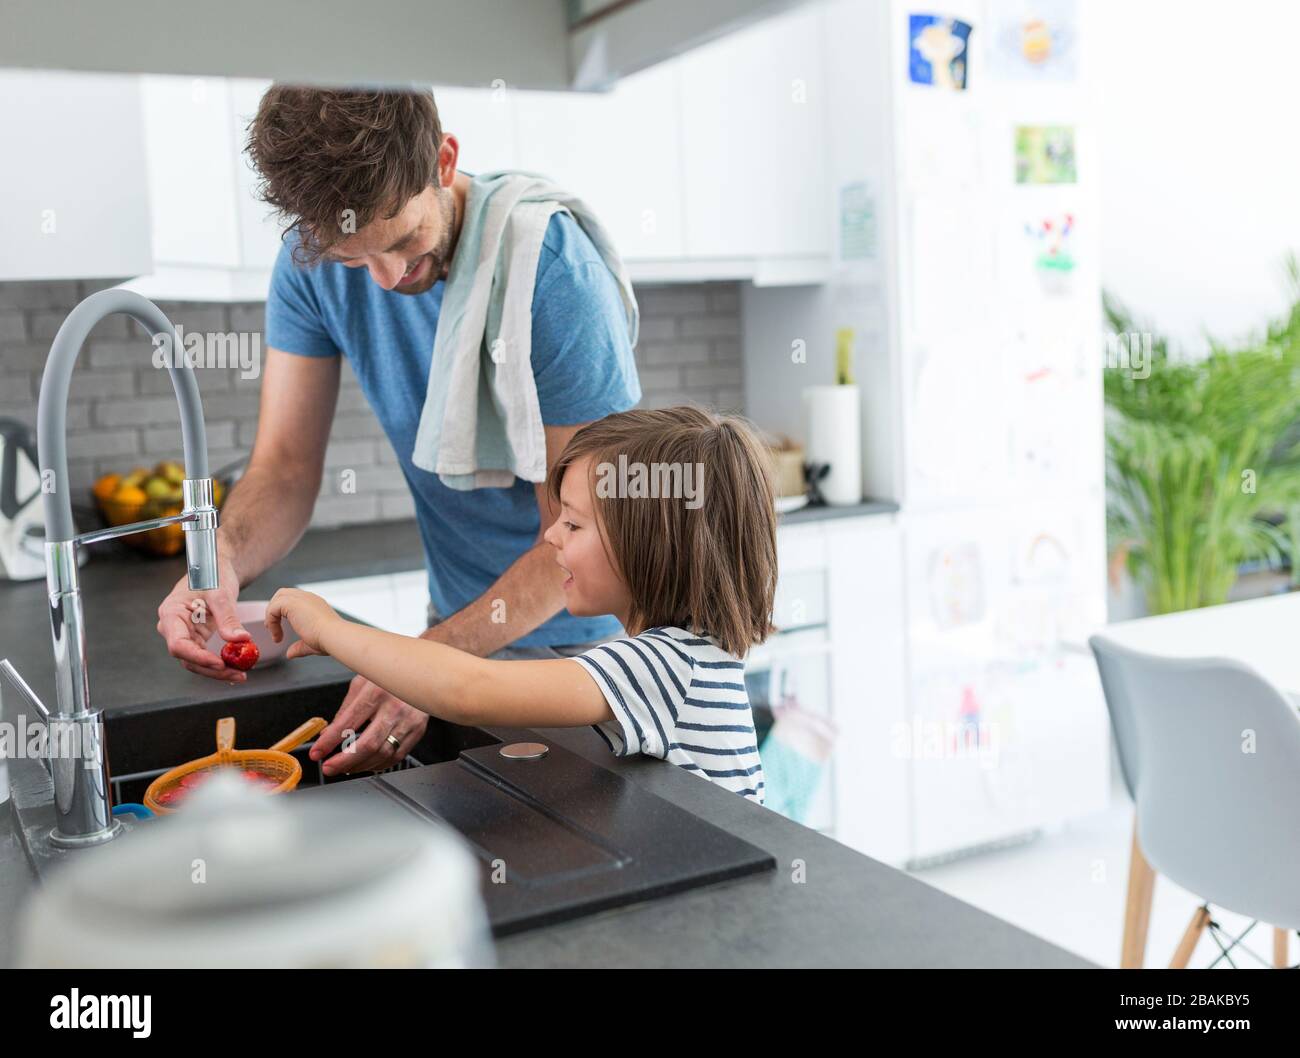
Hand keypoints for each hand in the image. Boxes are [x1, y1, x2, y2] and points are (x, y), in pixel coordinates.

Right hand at [156, 551, 249, 681]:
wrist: (214, 569)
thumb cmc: (212, 574)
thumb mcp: (221, 593)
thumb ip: (228, 617)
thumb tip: (240, 640)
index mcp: (171, 614)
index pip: (178, 644)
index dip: (197, 657)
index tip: (220, 663)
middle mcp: (173, 628)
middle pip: (187, 658)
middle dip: (212, 669)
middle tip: (239, 674)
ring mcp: (184, 634)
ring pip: (196, 661)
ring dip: (218, 670)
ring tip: (242, 674)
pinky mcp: (196, 638)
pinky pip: (204, 656)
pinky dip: (220, 663)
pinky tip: (236, 669)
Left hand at [265, 587, 340, 658]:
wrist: (333, 636)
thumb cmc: (328, 640)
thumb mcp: (310, 643)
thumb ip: (299, 647)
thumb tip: (289, 654)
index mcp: (315, 604)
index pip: (295, 599)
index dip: (284, 611)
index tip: (280, 628)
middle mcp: (308, 598)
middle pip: (284, 593)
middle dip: (275, 608)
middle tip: (272, 625)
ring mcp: (300, 598)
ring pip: (278, 598)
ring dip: (272, 614)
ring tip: (273, 631)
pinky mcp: (292, 603)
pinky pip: (273, 608)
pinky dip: (271, 621)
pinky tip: (276, 634)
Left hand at [310, 675, 428, 776]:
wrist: (422, 671)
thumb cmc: (390, 674)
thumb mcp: (362, 682)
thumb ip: (345, 709)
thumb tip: (328, 734)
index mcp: (376, 691)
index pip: (347, 723)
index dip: (329, 742)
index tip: (317, 752)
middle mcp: (394, 707)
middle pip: (368, 744)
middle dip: (344, 761)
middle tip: (329, 767)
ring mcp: (408, 720)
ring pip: (383, 754)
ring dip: (360, 765)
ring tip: (345, 767)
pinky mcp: (418, 730)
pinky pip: (397, 755)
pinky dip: (379, 764)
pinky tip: (367, 763)